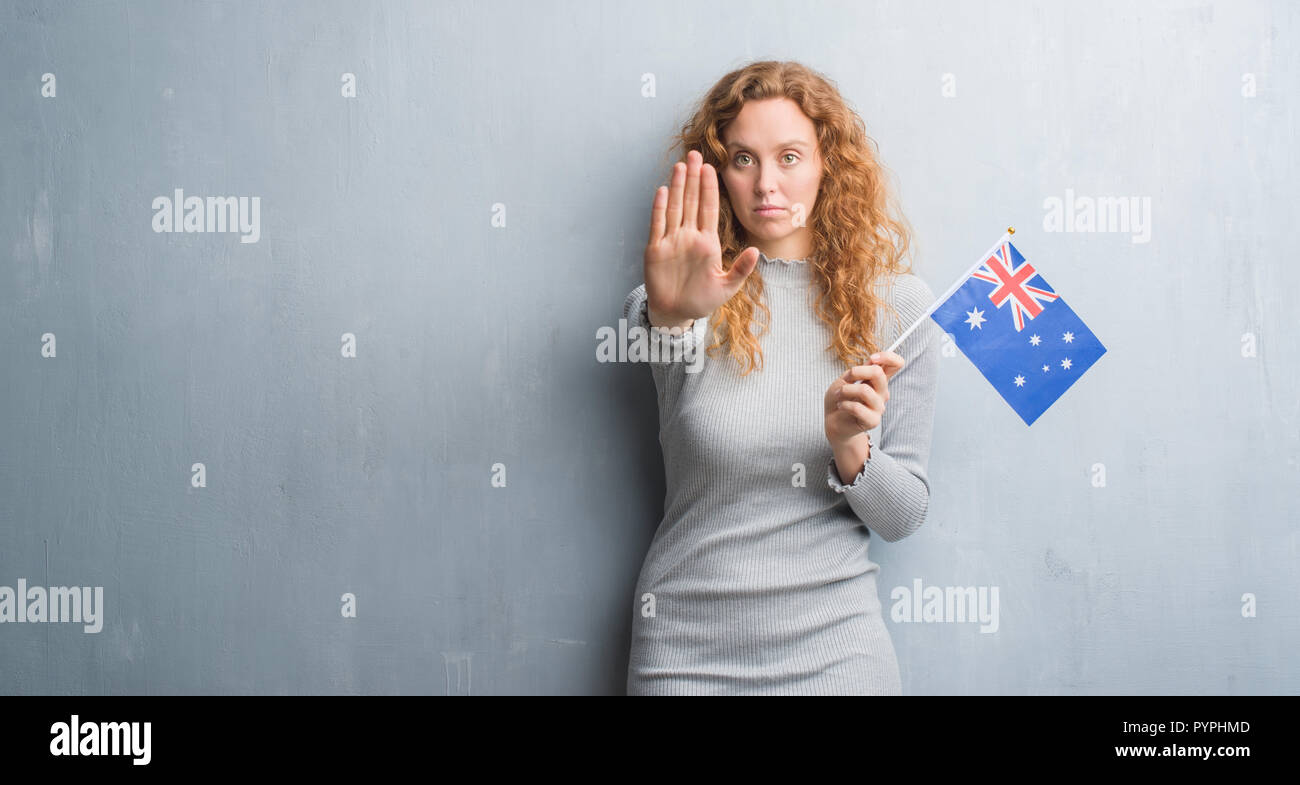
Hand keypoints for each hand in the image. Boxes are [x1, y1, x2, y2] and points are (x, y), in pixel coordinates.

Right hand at [643, 149, 760, 326]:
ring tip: (680, 165)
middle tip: (695, 154)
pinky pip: (658, 225)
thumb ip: (741, 270)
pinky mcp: (655, 250)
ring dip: (677, 186)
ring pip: (675, 207)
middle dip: (694, 178)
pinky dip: (660, 208)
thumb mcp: (727, 288)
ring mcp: (672, 241)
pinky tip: (663, 191)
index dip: (710, 188)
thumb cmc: (701, 301)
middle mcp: (689, 237)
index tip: (712, 168)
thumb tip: (756, 251)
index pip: (709, 209)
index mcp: (707, 242)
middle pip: (692, 201)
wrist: (675, 313)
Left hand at [824, 351, 905, 447]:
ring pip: (864, 391)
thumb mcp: (844, 379)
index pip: (896, 364)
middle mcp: (882, 392)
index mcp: (878, 380)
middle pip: (878, 373)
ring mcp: (879, 407)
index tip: (872, 358)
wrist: (832, 421)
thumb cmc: (839, 399)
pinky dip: (844, 404)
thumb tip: (872, 361)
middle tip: (846, 378)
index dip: (888, 357)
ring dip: (845, 390)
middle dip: (856, 372)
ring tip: (838, 395)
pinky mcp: (873, 421)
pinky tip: (840, 406)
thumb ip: (858, 371)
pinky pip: (858, 408)